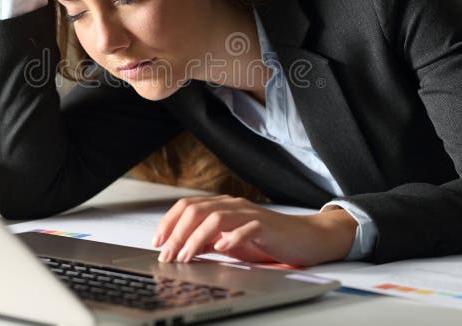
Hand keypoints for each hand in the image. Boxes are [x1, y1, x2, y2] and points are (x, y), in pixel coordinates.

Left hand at [152, 195, 358, 266]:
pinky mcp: (267, 226)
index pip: (188, 206)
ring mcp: (250, 214)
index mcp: (222, 206)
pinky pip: (246, 227)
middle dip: (177, 233)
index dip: (169, 222)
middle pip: (197, 210)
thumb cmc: (267, 240)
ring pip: (216, 217)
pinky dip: (231, 237)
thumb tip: (180, 250)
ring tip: (185, 256)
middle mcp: (233, 205)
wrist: (305, 238)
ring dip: (196, 238)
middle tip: (168, 254)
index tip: (157, 242)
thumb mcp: (230, 242)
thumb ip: (207, 242)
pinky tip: (221, 249)